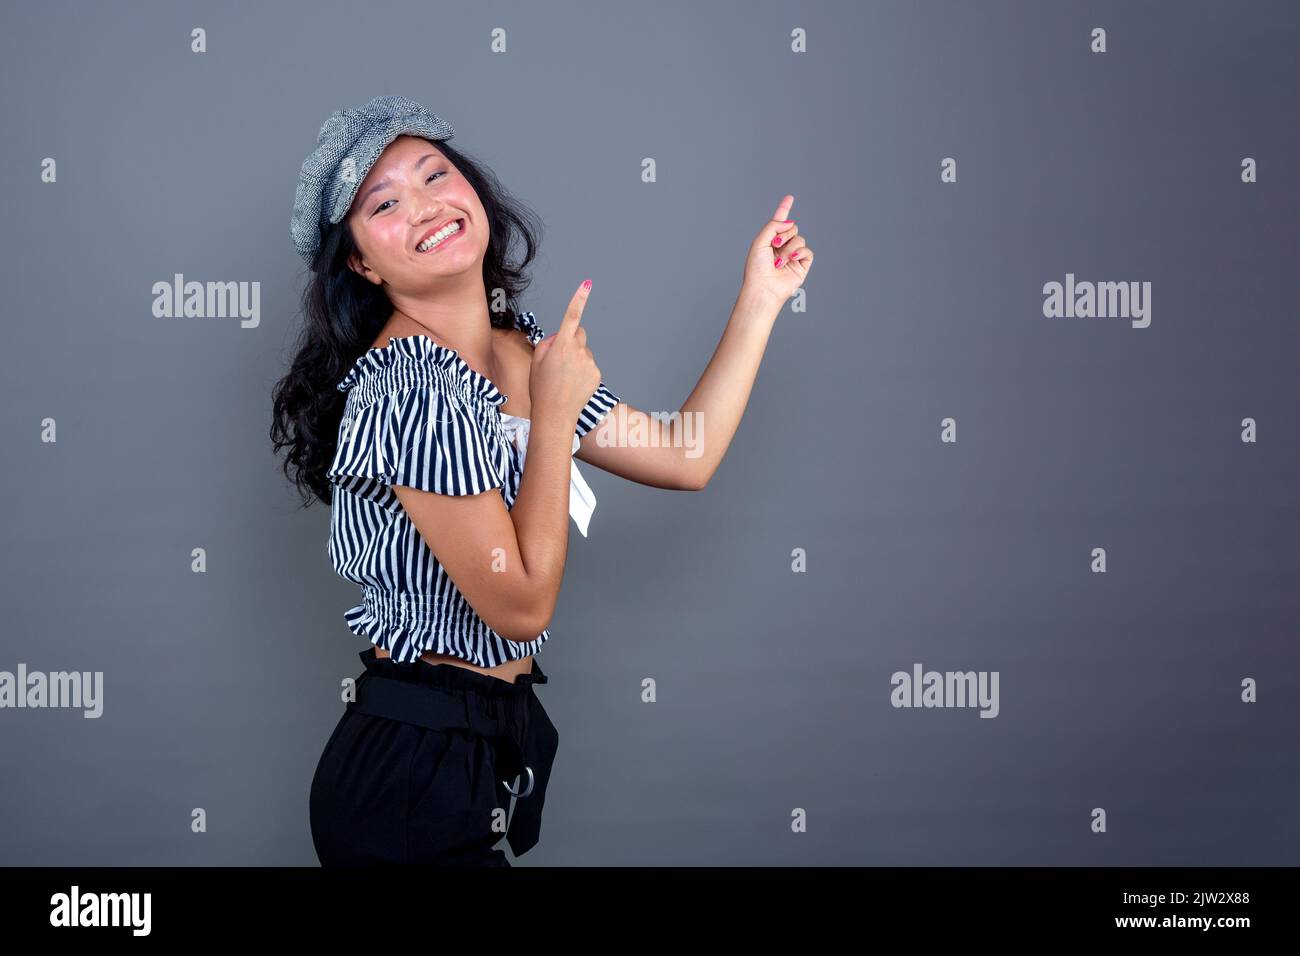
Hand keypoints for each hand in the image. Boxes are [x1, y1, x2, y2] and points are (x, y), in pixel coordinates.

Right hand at [529, 280, 602, 422]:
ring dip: (576, 359)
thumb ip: (548, 343)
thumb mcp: (536, 361)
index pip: (572, 316)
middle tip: (559, 359)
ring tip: (564, 378)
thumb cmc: (541, 388)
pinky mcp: (596, 374)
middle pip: (579, 334)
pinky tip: (573, 385)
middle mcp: (579, 351)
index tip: (587, 284)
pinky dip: (582, 371)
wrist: (555, 415)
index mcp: (562, 345)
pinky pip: (589, 365)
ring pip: (584, 352)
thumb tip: (560, 337)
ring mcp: (590, 363)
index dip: (579, 298)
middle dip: (572, 339)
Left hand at [741, 195, 813, 304]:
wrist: (763, 288)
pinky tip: (790, 260)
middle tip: (775, 244)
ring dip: (789, 247)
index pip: (779, 222)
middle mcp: (782, 246)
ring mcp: (793, 256)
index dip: (784, 208)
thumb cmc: (757, 268)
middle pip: (793, 227)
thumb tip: (790, 222)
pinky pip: (807, 251)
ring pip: (800, 239)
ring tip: (779, 261)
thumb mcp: (760, 241)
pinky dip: (799, 253)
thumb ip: (773, 225)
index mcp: (770, 240)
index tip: (789, 197)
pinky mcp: (802, 265)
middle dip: (785, 233)